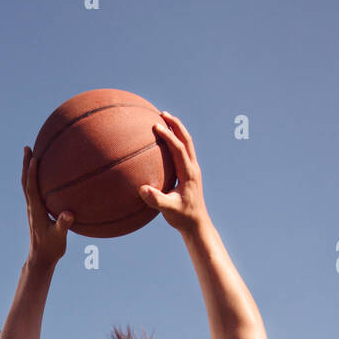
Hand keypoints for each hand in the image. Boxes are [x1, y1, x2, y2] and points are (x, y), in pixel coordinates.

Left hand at [22, 146, 72, 267]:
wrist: (40, 258)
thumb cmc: (50, 248)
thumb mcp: (59, 238)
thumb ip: (63, 225)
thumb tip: (68, 214)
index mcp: (36, 211)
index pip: (31, 189)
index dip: (31, 173)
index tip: (33, 159)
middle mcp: (31, 207)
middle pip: (25, 182)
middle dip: (25, 164)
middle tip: (27, 148)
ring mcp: (32, 209)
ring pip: (27, 185)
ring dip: (27, 169)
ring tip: (32, 154)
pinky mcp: (36, 211)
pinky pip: (33, 191)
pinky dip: (34, 178)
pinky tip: (42, 173)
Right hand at [139, 112, 208, 234]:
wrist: (196, 224)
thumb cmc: (182, 217)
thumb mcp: (169, 210)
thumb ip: (157, 200)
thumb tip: (142, 189)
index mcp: (189, 173)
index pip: (179, 149)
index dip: (169, 136)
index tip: (156, 126)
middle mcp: (193, 168)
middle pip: (187, 139)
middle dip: (175, 125)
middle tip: (162, 114)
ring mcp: (192, 170)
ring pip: (186, 144)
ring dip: (176, 131)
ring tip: (163, 121)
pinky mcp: (189, 174)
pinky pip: (181, 153)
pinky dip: (174, 143)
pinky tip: (161, 144)